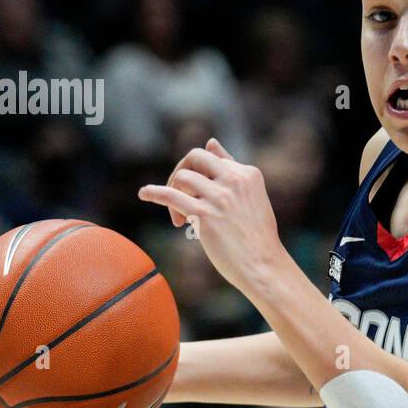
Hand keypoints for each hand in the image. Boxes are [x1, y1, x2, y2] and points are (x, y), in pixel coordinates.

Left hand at [139, 138, 285, 294]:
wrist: (263, 266)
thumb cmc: (257, 236)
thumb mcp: (250, 195)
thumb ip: (231, 168)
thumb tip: (211, 141)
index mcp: (248, 173)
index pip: (212, 158)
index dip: (199, 173)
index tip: (195, 193)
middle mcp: (234, 180)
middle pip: (195, 157)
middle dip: (181, 171)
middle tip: (178, 193)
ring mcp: (219, 197)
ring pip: (182, 178)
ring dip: (174, 193)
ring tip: (180, 218)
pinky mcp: (204, 215)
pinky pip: (170, 196)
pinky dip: (153, 192)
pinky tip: (144, 194)